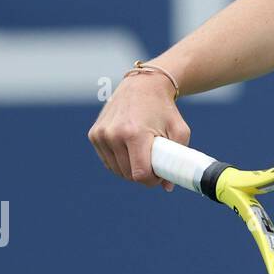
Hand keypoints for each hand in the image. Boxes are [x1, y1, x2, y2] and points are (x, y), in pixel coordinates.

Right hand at [87, 72, 190, 190]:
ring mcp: (101, 134)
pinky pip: (107, 160)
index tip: (159, 175)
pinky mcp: (94, 134)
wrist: (143, 85)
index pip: (140, 174)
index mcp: (135, 133)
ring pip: (115, 170)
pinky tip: (130, 150)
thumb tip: (168, 187)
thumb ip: (177, 159)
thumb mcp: (179, 131)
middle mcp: (113, 134)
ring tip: (143, 154)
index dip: (151, 180)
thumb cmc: (165, 110)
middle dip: (142, 175)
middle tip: (154, 163)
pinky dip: (119, 161)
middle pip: (127, 174)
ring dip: (129, 169)